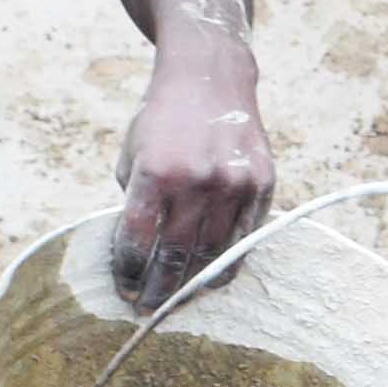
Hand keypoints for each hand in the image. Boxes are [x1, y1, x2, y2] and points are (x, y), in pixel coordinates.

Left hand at [114, 32, 275, 298]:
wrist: (210, 76)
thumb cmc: (161, 118)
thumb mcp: (134, 153)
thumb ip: (136, 200)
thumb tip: (140, 251)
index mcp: (155, 173)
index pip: (137, 241)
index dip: (129, 273)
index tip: (125, 293)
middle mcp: (196, 181)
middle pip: (176, 255)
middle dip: (159, 289)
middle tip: (148, 310)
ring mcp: (233, 183)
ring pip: (214, 253)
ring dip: (195, 283)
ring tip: (181, 300)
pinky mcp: (262, 183)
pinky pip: (244, 237)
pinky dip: (228, 261)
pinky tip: (212, 277)